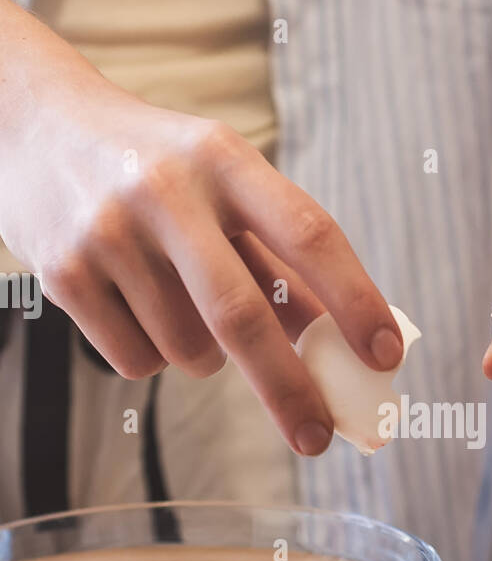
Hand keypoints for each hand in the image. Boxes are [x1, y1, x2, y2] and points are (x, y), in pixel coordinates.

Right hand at [0, 0, 402, 456]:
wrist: (36, 124)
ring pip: (190, 351)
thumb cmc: (158, 166)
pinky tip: (133, 304)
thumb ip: (278, 255)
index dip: (355, 300)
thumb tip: (343, 343)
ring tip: (181, 302)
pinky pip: (138, 362)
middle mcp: (167, 190)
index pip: (308, 234)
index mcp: (224, 158)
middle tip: (317, 436)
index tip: (386, 355)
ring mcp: (109, 233)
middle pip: (242, 316)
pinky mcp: (64, 275)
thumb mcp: (224, 184)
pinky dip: (153, 356)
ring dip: (207, 357)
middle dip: (288, 388)